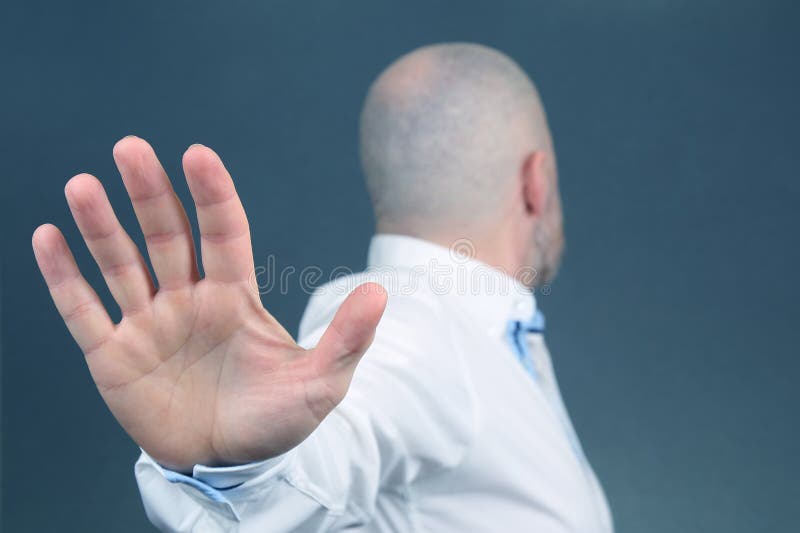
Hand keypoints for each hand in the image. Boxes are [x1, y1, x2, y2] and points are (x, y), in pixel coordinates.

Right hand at [32, 137, 386, 471]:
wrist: (229, 466)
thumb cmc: (275, 419)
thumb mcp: (319, 384)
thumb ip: (347, 339)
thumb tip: (381, 291)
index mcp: (234, 296)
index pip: (223, 232)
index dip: (211, 194)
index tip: (197, 154)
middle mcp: (188, 299)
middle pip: (166, 235)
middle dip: (150, 193)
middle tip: (131, 148)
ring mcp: (148, 324)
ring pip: (120, 264)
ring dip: (100, 227)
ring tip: (82, 186)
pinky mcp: (114, 356)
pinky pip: (84, 311)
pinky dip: (64, 278)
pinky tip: (47, 237)